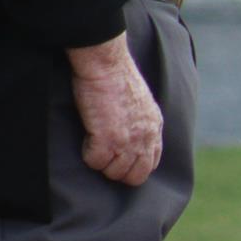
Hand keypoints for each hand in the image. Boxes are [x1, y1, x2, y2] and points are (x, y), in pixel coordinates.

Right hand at [65, 33, 161, 184]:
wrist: (107, 64)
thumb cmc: (117, 76)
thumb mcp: (141, 101)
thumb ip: (141, 120)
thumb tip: (131, 130)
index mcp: (154, 128)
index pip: (152, 163)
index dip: (134, 165)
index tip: (120, 158)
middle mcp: (145, 138)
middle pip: (136, 176)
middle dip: (118, 171)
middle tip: (104, 156)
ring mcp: (127, 141)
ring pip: (114, 173)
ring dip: (101, 163)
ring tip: (93, 144)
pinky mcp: (107, 139)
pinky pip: (95, 162)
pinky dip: (87, 155)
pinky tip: (86, 139)